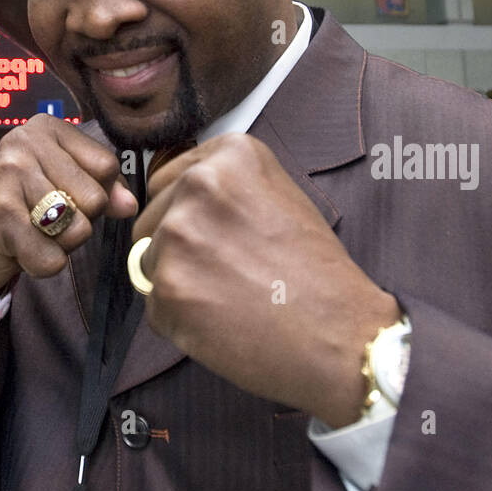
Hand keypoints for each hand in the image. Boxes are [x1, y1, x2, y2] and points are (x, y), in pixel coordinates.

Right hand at [0, 115, 136, 336]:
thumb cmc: (20, 209)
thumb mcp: (61, 188)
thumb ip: (102, 189)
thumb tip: (129, 204)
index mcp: (45, 128)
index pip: (106, 166)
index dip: (95, 194)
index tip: (61, 196)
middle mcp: (24, 142)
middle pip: (95, 198)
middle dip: (78, 222)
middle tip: (42, 220)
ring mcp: (9, 175)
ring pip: (78, 230)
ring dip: (60, 245)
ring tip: (30, 233)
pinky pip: (53, 258)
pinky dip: (43, 265)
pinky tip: (19, 251)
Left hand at [131, 135, 401, 427]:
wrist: (341, 336)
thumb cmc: (316, 273)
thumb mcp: (279, 197)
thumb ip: (226, 190)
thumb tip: (174, 206)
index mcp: (231, 154)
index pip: (168, 181)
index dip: (189, 217)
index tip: (218, 238)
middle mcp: (199, 183)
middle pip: (153, 220)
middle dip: (179, 249)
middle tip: (228, 274)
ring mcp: (180, 233)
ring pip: (150, 262)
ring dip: (178, 284)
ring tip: (229, 298)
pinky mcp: (168, 286)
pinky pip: (154, 305)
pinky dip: (179, 321)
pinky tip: (221, 323)